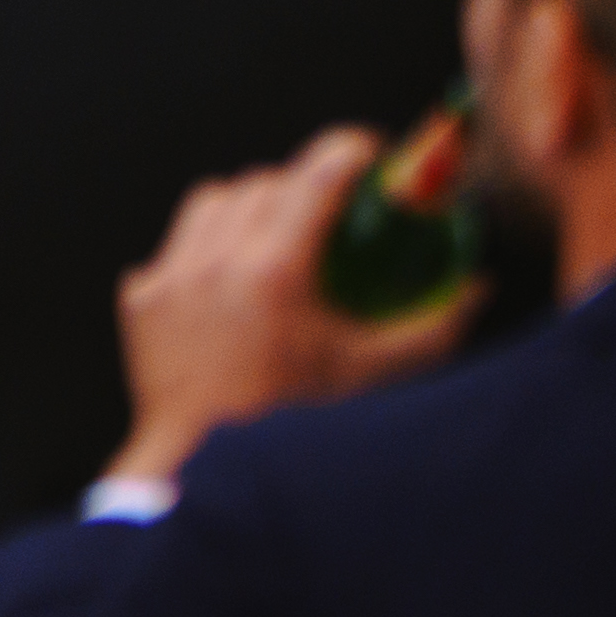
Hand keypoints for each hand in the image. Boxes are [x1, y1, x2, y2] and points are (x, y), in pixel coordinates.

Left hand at [107, 127, 468, 488]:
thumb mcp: (375, 372)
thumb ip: (432, 325)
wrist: (205, 465)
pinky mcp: (141, 295)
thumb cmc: (293, 421)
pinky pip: (178, 245)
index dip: (349, 152)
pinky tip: (234, 287)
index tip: (370, 154)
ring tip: (281, 243)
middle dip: (304, 187)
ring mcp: (170, 276)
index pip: (315, 175)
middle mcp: (215, 262)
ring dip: (252, 207)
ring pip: (214, 201)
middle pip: (264, 181)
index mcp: (274, 272)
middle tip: (335, 214)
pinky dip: (208, 250)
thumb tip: (474, 287)